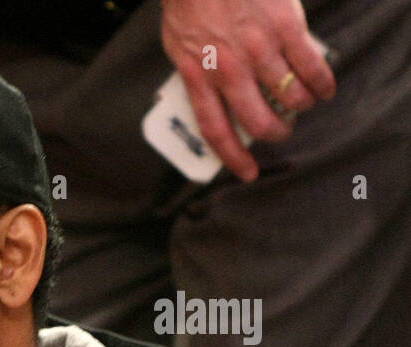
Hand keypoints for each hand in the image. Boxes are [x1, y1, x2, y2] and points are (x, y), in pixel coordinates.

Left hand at [160, 0, 334, 180]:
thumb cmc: (190, 3)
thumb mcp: (179, 45)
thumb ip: (194, 73)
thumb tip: (207, 98)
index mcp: (198, 76)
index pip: (215, 130)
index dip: (233, 158)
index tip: (247, 173)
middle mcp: (229, 69)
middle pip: (258, 121)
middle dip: (275, 134)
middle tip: (281, 132)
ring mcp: (258, 49)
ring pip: (289, 96)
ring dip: (300, 107)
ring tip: (304, 105)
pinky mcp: (284, 27)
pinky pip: (310, 65)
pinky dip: (321, 82)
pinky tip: (324, 88)